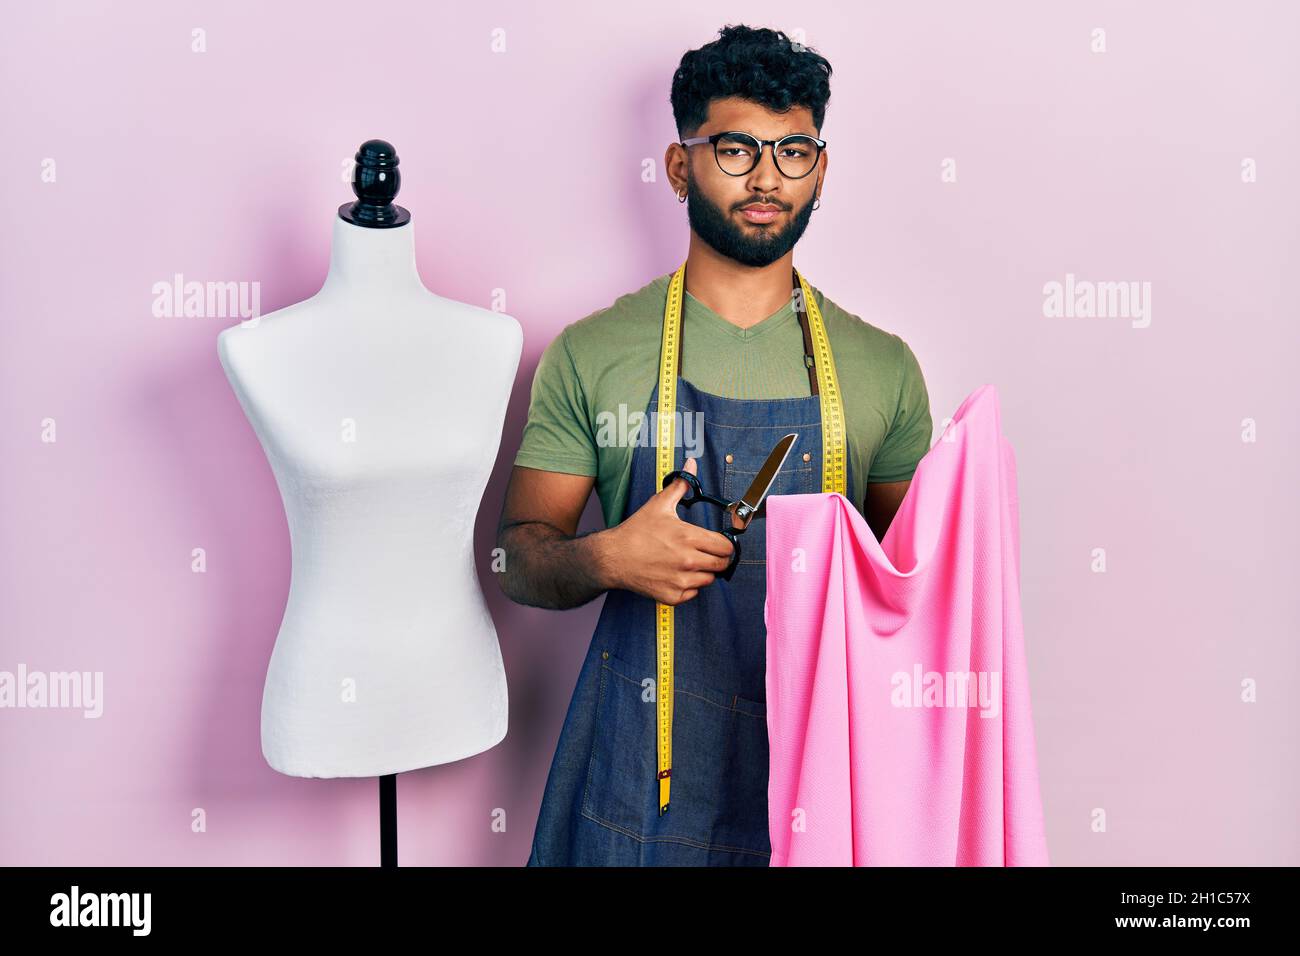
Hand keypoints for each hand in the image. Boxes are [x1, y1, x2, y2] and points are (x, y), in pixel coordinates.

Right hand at [602, 457, 734, 604]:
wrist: (613, 557)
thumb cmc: (636, 531)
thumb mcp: (659, 505)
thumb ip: (680, 485)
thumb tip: (691, 464)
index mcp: (689, 537)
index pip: (726, 547)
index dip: (723, 544)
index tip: (716, 542)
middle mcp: (687, 560)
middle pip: (722, 565)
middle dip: (716, 558)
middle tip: (703, 553)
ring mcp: (680, 580)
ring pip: (709, 580)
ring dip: (702, 572)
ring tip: (686, 563)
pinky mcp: (672, 596)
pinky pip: (693, 593)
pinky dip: (688, 586)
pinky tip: (676, 574)